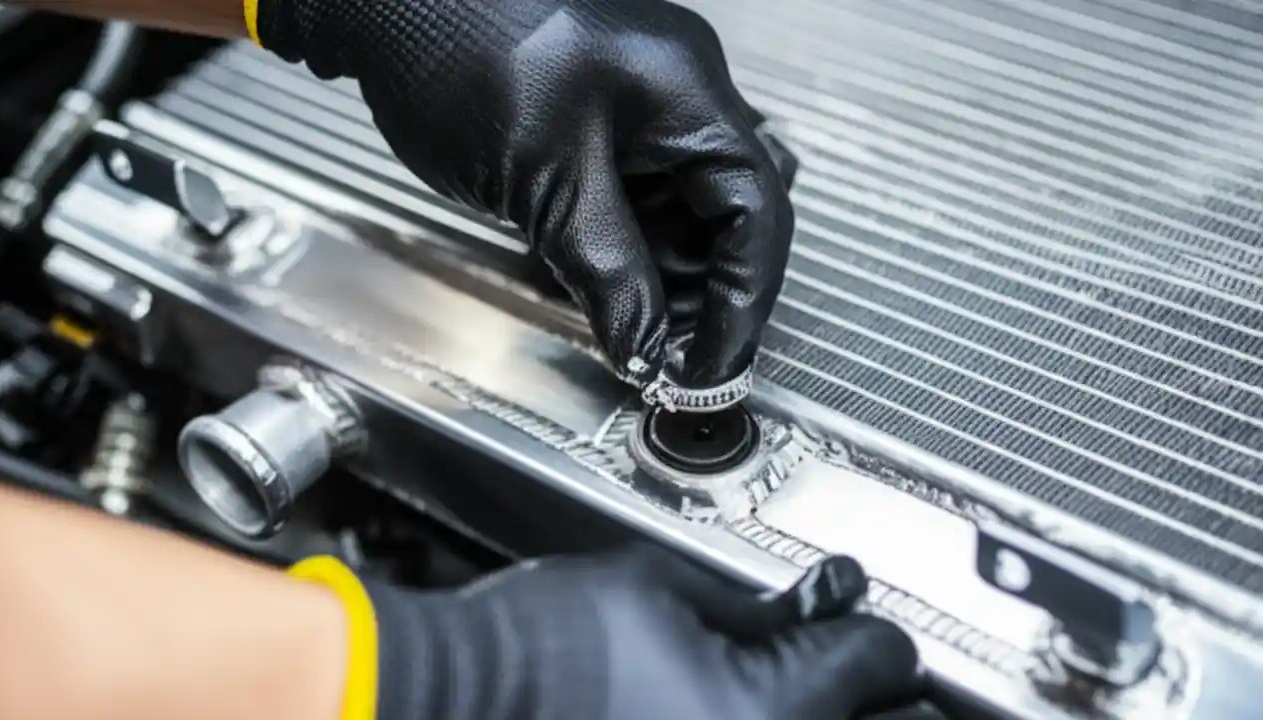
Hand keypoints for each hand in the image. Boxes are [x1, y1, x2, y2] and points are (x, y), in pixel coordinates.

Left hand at [255, 0, 795, 390]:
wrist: (389, 13)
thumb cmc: (457, 54)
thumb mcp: (546, 185)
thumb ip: (609, 274)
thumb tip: (648, 348)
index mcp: (686, 91)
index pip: (754, 210)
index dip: (743, 298)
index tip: (715, 364)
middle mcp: (677, 96)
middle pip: (725, 217)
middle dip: (699, 292)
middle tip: (667, 355)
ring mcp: (639, 111)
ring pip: (680, 217)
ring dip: (660, 278)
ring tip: (628, 328)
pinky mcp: (599, 129)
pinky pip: (637, 202)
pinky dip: (625, 253)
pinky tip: (601, 286)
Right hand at [360, 546, 938, 719]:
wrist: (455, 702)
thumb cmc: (534, 647)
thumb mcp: (658, 587)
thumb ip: (758, 603)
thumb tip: (821, 601)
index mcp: (769, 706)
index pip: (884, 658)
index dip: (865, 623)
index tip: (847, 617)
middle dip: (880, 693)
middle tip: (854, 670)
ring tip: (804, 696)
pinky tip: (729, 716)